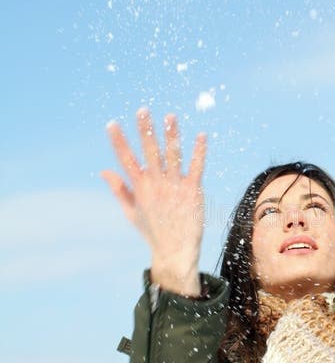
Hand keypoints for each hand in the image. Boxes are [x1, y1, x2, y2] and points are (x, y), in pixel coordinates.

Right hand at [101, 107, 206, 294]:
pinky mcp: (192, 191)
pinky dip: (199, 151)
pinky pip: (196, 167)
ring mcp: (175, 187)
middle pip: (149, 152)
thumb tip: (104, 170)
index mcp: (140, 188)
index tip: (112, 124)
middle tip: (142, 110)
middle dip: (145, 130)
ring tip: (170, 116)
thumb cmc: (152, 231)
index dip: (118, 142)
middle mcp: (156, 184)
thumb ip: (119, 189)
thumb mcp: (131, 211)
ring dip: (171, 135)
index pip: (126, 160)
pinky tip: (201, 135)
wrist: (175, 251)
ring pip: (172, 155)